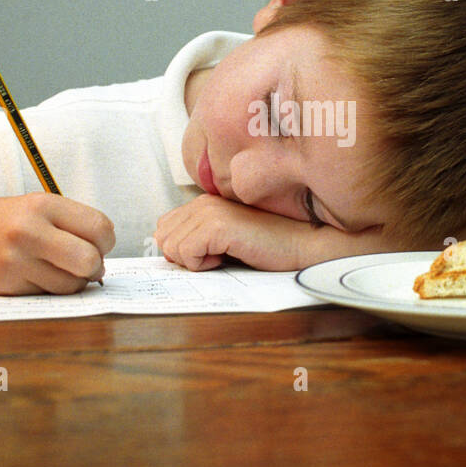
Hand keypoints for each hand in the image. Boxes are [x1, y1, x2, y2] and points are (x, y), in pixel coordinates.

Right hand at [0, 193, 114, 295]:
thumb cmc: (3, 221)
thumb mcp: (37, 207)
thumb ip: (73, 226)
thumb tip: (102, 263)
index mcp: (43, 204)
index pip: (99, 228)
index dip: (105, 242)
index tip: (97, 245)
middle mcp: (29, 230)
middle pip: (89, 260)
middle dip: (95, 267)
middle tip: (86, 265)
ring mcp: (17, 260)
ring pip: (71, 284)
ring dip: (73, 282)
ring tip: (57, 270)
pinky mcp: (7, 285)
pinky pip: (48, 296)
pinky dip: (50, 290)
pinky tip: (36, 277)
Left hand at [154, 195, 308, 270]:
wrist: (302, 245)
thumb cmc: (268, 247)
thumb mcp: (226, 239)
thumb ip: (199, 238)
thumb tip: (168, 252)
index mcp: (204, 202)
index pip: (164, 227)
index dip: (180, 249)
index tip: (209, 254)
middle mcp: (203, 202)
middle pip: (163, 237)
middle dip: (185, 256)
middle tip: (217, 256)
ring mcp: (209, 212)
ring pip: (171, 246)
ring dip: (195, 261)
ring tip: (224, 255)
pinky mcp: (217, 226)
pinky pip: (185, 253)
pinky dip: (202, 265)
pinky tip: (227, 257)